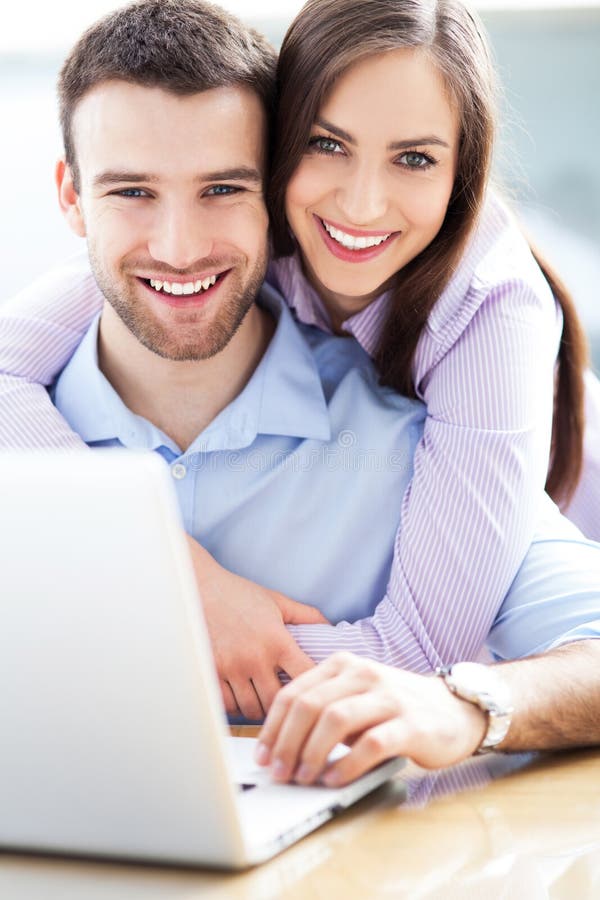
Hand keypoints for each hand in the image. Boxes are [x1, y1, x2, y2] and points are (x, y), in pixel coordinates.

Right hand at [185, 536, 328, 719]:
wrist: (198, 587)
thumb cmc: (239, 594)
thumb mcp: (277, 601)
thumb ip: (306, 616)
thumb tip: (332, 627)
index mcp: (276, 641)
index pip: (306, 676)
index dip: (314, 687)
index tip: (316, 691)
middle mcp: (255, 658)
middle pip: (278, 702)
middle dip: (285, 706)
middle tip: (289, 705)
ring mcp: (230, 668)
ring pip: (251, 709)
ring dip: (260, 709)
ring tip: (266, 703)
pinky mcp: (209, 673)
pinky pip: (227, 705)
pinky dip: (236, 706)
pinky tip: (242, 698)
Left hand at [255, 652, 486, 785]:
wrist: (455, 710)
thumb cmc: (394, 709)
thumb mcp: (354, 700)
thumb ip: (323, 713)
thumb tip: (279, 749)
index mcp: (343, 665)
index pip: (294, 692)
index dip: (272, 727)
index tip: (262, 756)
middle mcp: (363, 674)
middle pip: (309, 705)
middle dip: (287, 742)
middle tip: (279, 773)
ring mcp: (388, 696)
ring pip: (336, 719)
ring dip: (312, 753)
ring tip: (303, 778)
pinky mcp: (411, 723)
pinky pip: (371, 743)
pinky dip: (347, 765)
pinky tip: (335, 780)